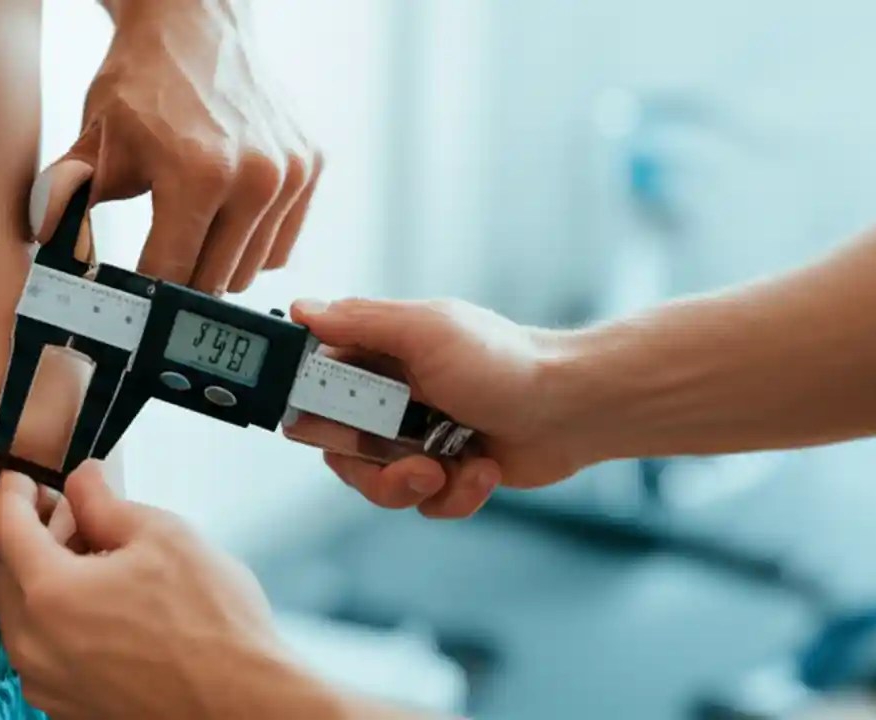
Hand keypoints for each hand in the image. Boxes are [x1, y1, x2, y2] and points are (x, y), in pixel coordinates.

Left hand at [0, 462, 338, 718]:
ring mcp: (48, 684)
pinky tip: (105, 603)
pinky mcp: (68, 707)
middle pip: (8, 573)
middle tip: (72, 512)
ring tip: (98, 556)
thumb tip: (82, 482)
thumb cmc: (212, 622)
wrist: (243, 703)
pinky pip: (45, 650)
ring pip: (25, 614)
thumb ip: (105, 503)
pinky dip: (60, 618)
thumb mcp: (162, 535)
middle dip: (33, 535)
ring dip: (47, 578)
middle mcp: (33, 646)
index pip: (6, 528)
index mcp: (50, 594)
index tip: (21, 477)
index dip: (12, 492)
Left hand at [34, 0, 321, 294]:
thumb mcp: (94, 141)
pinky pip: (281, 245)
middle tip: (156, 253)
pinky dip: (252, 244)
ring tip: (190, 227)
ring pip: (251, 271)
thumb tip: (45, 243)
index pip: (171, 272)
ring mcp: (290, 173)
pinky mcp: (310, 168)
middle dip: (181, 277)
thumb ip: (67, 199)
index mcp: (198, 173)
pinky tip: (225, 216)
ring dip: (218, 262)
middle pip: (214, 280)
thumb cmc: (143, 82)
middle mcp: (255, 177)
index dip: (144, 291)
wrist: (194, 24)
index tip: (129, 295)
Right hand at [289, 298, 582, 517]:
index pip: (318, 389)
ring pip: (381, 484)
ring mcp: (420, 437)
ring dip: (416, 487)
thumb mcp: (425, 331)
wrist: (572, 409)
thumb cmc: (504, 361)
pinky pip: (426, 503)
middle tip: (413, 466)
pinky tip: (483, 470)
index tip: (345, 429)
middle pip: (343, 450)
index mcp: (380, 356)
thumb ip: (360, 322)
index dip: (320, 415)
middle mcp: (394, 397)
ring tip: (452, 470)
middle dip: (374, 468)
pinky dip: (455, 495)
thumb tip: (303, 309)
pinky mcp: (449, 471)